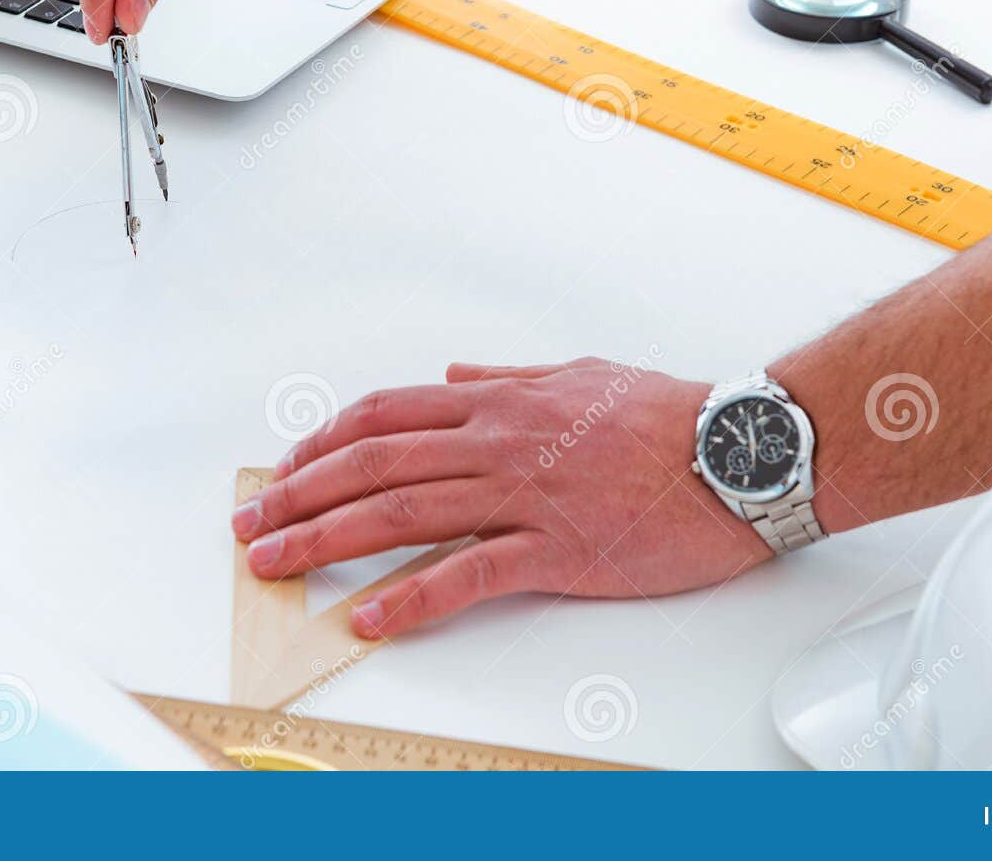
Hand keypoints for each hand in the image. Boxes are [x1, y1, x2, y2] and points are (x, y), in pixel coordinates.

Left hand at [231, 358, 773, 637]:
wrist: (740, 449)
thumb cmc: (669, 413)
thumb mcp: (578, 373)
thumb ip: (508, 378)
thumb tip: (454, 377)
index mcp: (499, 403)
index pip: (384, 418)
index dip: (322, 444)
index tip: (286, 471)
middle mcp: (497, 443)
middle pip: (372, 466)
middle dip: (297, 496)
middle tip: (250, 525)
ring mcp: (523, 496)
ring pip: (401, 516)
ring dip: (326, 541)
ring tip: (275, 566)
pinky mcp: (556, 551)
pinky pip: (468, 575)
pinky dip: (411, 598)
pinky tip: (368, 617)